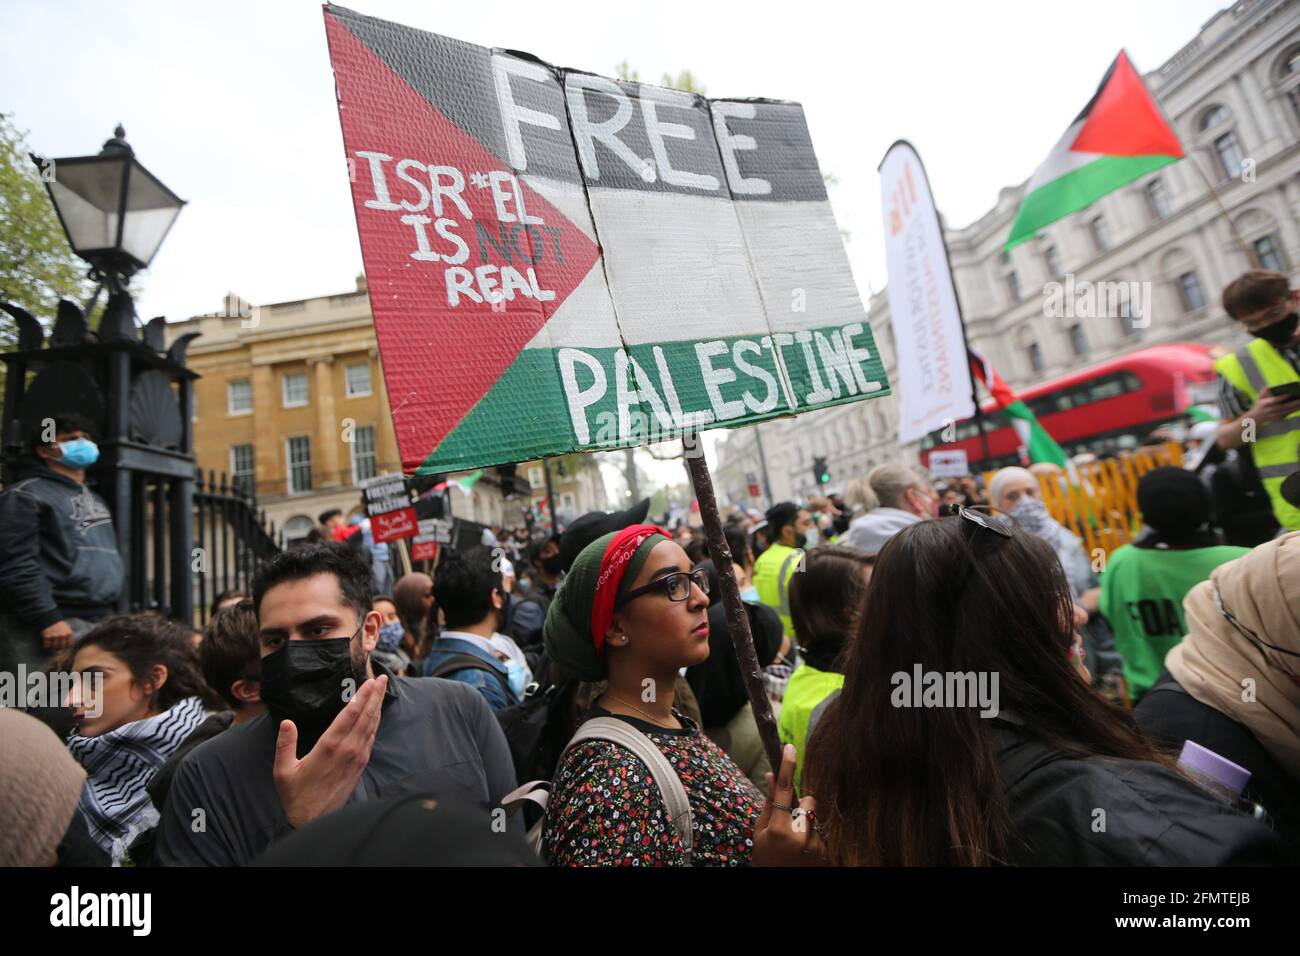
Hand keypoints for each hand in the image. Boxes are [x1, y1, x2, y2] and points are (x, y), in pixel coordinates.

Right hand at [41, 620, 73, 650]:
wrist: (49, 618)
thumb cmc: (58, 623)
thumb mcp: (66, 627)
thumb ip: (67, 634)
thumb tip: (68, 643)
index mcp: (68, 633)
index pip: (69, 644)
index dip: (66, 647)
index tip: (64, 648)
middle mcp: (62, 635)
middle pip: (62, 646)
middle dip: (60, 648)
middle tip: (58, 649)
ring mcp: (55, 636)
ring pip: (55, 647)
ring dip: (53, 647)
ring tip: (52, 646)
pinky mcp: (47, 637)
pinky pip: (47, 645)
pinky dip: (46, 645)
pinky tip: (47, 643)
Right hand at [273, 674, 386, 827]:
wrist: (313, 821)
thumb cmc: (296, 795)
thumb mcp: (283, 770)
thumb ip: (284, 745)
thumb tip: (286, 722)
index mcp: (329, 746)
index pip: (350, 714)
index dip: (361, 696)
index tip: (369, 681)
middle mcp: (348, 749)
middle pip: (366, 716)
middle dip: (375, 695)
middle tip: (381, 678)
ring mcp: (357, 757)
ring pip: (371, 726)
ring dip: (377, 706)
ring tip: (381, 690)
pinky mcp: (361, 765)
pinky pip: (371, 738)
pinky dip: (374, 723)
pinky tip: (375, 714)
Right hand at [752, 744, 826, 865]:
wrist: (780, 884)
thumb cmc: (765, 858)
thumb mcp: (759, 832)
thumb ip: (769, 805)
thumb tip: (772, 776)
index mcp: (779, 830)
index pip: (785, 791)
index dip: (787, 767)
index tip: (790, 748)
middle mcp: (800, 836)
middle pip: (809, 802)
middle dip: (801, 806)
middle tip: (789, 821)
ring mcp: (815, 846)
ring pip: (815, 818)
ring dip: (806, 823)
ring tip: (795, 841)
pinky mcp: (826, 853)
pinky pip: (821, 833)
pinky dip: (812, 837)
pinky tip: (802, 851)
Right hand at [1245, 388, 1299, 425]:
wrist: (1256, 419)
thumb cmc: (1259, 406)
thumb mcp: (1259, 398)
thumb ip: (1264, 392)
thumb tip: (1268, 386)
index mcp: (1265, 404)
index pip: (1274, 400)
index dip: (1282, 397)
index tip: (1289, 394)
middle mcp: (1271, 410)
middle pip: (1284, 406)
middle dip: (1293, 403)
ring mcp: (1275, 415)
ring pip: (1287, 411)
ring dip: (1296, 407)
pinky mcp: (1279, 418)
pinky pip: (1288, 414)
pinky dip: (1294, 410)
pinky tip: (1299, 406)